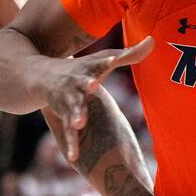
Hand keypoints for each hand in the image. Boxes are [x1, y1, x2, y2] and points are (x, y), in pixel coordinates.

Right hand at [43, 36, 153, 160]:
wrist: (42, 75)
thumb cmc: (82, 68)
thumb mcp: (103, 59)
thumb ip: (129, 54)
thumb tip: (153, 39)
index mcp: (90, 69)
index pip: (100, 63)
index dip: (106, 61)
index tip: (113, 59)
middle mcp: (77, 82)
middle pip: (82, 84)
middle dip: (86, 85)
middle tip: (92, 85)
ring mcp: (68, 100)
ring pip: (72, 108)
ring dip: (75, 115)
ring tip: (79, 123)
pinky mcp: (62, 116)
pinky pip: (68, 132)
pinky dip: (71, 144)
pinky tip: (75, 156)